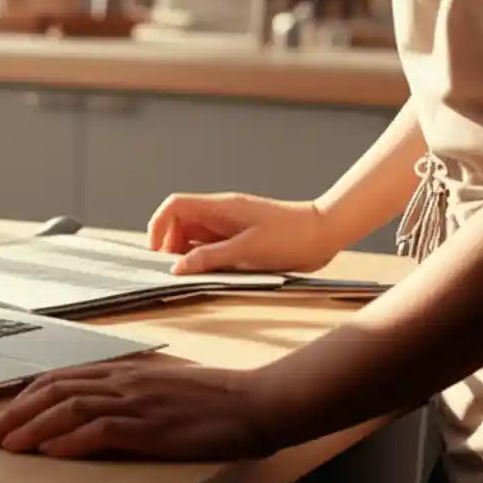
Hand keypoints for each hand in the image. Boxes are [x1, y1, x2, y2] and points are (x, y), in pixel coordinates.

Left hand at [0, 360, 278, 460]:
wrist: (254, 402)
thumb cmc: (210, 400)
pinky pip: (102, 430)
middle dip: (11, 415)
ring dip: (32, 429)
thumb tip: (88, 409)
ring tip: (6, 446)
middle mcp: (122, 381)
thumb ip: (123, 393)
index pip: (57, 379)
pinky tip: (52, 453)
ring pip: (69, 409)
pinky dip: (71, 441)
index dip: (20, 398)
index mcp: (121, 371)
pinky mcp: (152, 426)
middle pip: (51, 392)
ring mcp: (136, 402)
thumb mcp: (158, 388)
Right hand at [148, 193, 338, 274]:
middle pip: (180, 224)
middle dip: (171, 246)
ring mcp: (230, 226)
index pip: (174, 206)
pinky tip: (211, 274)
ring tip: (194, 275)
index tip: (156, 253)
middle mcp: (221, 214)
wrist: (326, 232)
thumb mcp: (248, 250)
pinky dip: (205, 260)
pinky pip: (212, 247)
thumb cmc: (291, 236)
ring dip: (188, 255)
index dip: (158, 226)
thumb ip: (210, 258)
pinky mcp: (240, 239)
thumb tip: (177, 267)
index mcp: (220, 207)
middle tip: (176, 271)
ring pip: (194, 237)